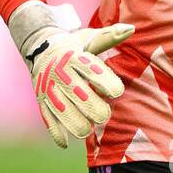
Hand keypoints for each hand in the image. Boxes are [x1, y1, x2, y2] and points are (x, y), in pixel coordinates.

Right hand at [8, 0, 134, 147]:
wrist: (40, 47)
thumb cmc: (74, 46)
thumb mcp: (90, 37)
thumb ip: (110, 36)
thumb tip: (132, 28)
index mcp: (74, 57)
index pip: (90, 70)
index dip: (105, 82)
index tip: (117, 92)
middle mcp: (59, 72)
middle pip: (77, 93)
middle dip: (93, 107)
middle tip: (105, 115)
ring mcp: (48, 88)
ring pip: (62, 109)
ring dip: (76, 123)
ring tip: (88, 130)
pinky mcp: (41, 100)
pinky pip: (47, 119)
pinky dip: (56, 133)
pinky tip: (66, 143)